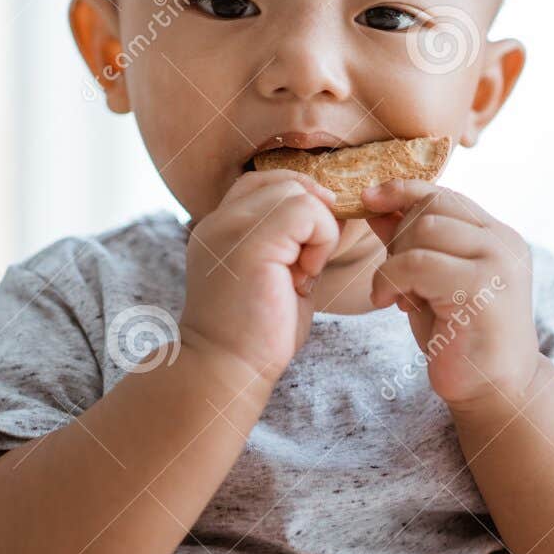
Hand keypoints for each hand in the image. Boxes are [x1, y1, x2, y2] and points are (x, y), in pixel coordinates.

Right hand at [178, 170, 340, 389]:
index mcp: (222, 225)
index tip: (304, 253)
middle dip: (312, 221)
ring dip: (317, 234)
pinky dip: (320, 242)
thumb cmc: (256, 334)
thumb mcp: (278, 272)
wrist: (228, 371)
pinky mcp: (251, 241)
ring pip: (300, 193)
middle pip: (287, 182)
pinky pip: (307, 212)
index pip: (266, 182)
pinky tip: (303, 279)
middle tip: (302, 270)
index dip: (299, 205)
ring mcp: (231, 226)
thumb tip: (333, 207)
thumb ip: (295, 238)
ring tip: (299, 276)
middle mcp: (220, 218)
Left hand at [361, 179, 542, 408]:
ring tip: (392, 294)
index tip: (368, 197)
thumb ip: (409, 244)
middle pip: (433, 206)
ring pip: (424, 229)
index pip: (445, 194)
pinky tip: (387, 303)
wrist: (494, 392)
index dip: (403, 189)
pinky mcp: (481, 288)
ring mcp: (497, 263)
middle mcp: (503, 243)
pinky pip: (418, 263)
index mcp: (497, 237)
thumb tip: (377, 205)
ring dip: (394, 260)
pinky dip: (390, 279)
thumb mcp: (428, 283)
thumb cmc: (459, 339)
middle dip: (398, 235)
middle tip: (391, 277)